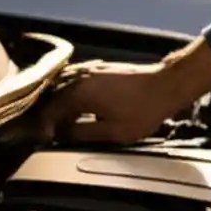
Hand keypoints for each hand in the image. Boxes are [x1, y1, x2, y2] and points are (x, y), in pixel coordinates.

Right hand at [35, 37, 210, 143]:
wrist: (168, 85)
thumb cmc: (143, 110)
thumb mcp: (112, 132)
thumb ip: (82, 134)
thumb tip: (61, 135)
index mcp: (79, 92)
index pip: (48, 111)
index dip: (42, 128)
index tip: (43, 140)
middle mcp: (81, 77)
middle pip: (53, 98)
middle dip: (48, 116)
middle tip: (48, 133)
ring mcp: (92, 70)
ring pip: (64, 89)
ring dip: (59, 106)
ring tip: (60, 124)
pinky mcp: (102, 69)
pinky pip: (76, 83)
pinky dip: (71, 97)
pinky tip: (77, 109)